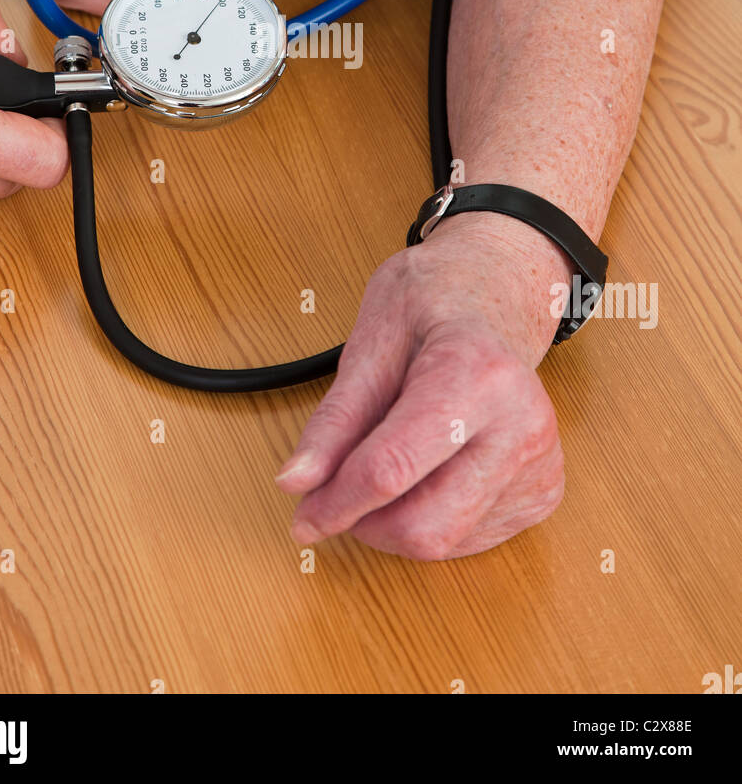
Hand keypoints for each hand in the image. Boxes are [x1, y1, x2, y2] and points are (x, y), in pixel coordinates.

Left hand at [276, 219, 565, 559]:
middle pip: (423, 525)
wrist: (493, 296)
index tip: (302, 515)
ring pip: (442, 543)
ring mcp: (540, 465)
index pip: (393, 468)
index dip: (337, 501)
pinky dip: (428, 519)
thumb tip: (296, 483)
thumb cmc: (431, 307)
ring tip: (390, 459)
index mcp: (478, 374)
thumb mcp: (369, 343)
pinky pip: (466, 541)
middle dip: (365, 521)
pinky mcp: (543, 494)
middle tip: (338, 488)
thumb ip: (334, 420)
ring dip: (394, 522)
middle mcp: (523, 426)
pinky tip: (427, 470)